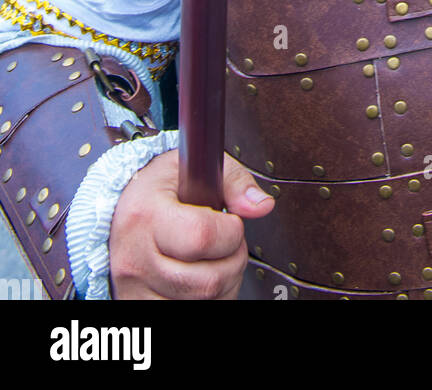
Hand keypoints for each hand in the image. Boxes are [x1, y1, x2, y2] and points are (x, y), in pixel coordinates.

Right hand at [109, 149, 273, 299]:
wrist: (119, 211)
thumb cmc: (158, 189)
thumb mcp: (194, 167)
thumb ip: (234, 183)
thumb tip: (261, 206)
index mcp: (145, 216)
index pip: (201, 237)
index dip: (230, 232)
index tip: (229, 221)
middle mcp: (135, 259)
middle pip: (208, 281)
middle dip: (233, 260)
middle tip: (226, 242)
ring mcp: (135, 291)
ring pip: (203, 303)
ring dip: (223, 282)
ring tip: (213, 258)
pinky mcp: (139, 308)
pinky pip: (190, 314)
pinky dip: (209, 299)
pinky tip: (203, 277)